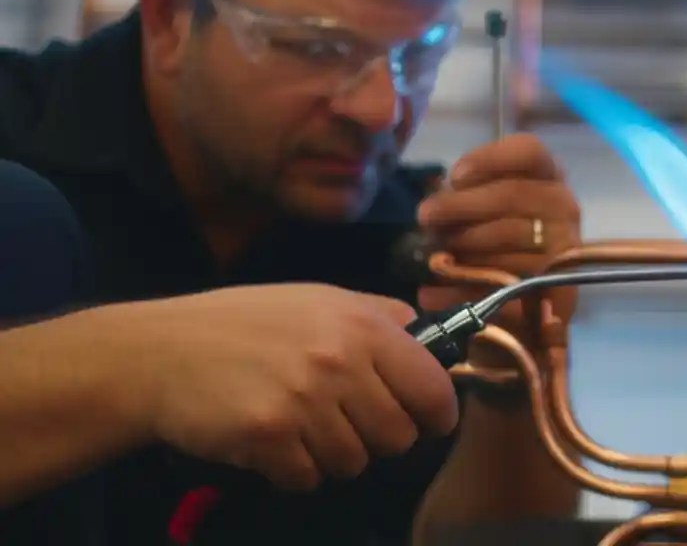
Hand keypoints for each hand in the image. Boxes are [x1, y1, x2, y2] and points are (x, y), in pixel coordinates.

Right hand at [127, 284, 457, 490]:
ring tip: (303, 429)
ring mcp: (303, 400)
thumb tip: (424, 333)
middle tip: (349, 424)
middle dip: (378, 438)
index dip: (437, 413)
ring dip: (333, 456)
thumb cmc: (245, 322)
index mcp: (361, 324)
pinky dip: (294, 471)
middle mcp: (338, 360)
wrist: (160, 352)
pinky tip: (273, 443)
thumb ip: (375, 314)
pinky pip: (308, 478)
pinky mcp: (268, 437)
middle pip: (398, 435)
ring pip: (354, 462)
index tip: (429, 422)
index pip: (432, 386)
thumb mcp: (317, 297)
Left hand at [415, 134, 581, 340]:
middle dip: (461, 206)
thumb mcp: (485, 205)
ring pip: (508, 239)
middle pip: (512, 195)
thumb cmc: (497, 235)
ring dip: (463, 248)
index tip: (454, 177)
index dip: (489, 160)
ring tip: (433, 258)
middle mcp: (564, 206)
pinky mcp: (558, 291)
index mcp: (548, 175)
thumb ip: (463, 195)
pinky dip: (461, 290)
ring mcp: (564, 249)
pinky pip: (504, 286)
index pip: (528, 152)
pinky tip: (431, 294)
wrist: (528, 300)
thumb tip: (434, 204)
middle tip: (426, 217)